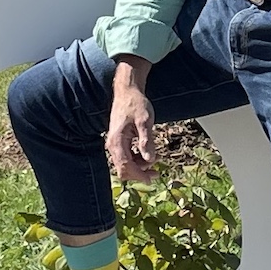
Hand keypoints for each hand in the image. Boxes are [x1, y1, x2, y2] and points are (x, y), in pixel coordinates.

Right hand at [107, 62, 158, 183]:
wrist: (127, 90)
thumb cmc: (136, 103)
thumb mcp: (145, 120)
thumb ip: (147, 140)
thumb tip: (150, 159)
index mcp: (117, 141)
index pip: (126, 166)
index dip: (139, 175)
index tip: (152, 179)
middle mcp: (112, 145)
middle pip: (123, 169)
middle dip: (140, 173)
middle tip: (157, 172)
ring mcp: (114, 143)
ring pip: (125, 164)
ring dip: (139, 166)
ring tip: (156, 159)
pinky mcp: (118, 141)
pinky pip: (126, 157)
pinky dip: (137, 159)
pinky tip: (148, 154)